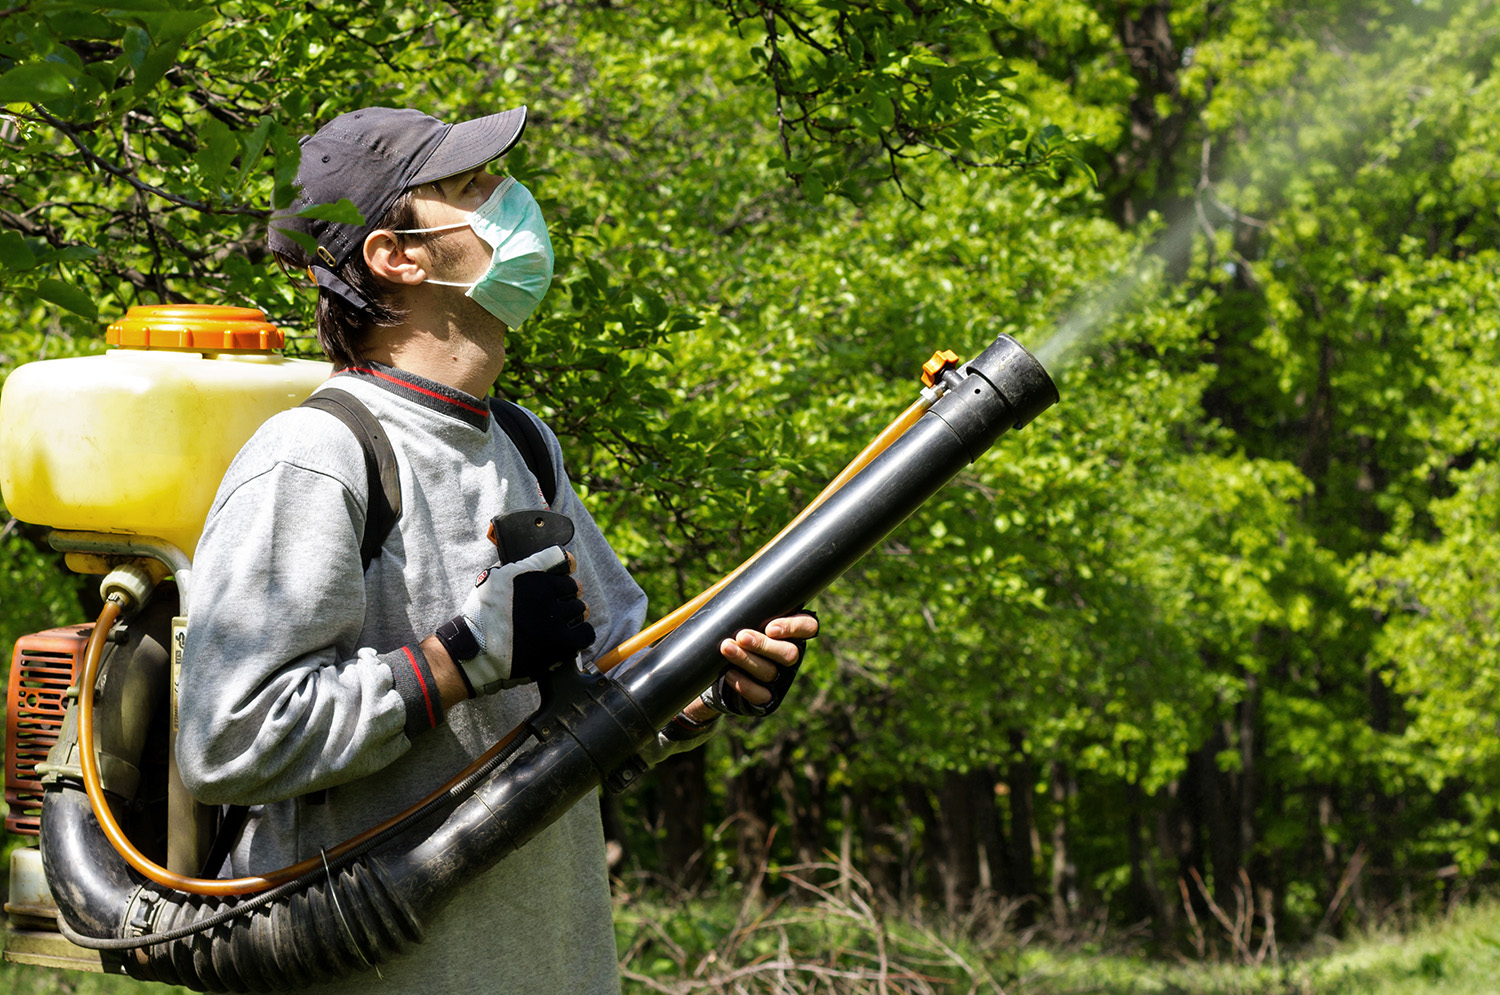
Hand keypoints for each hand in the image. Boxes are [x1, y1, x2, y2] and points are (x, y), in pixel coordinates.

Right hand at [439, 545, 594, 694]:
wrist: (476, 650)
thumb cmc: (482, 614)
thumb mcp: (495, 577)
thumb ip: (523, 567)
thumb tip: (547, 562)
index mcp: (530, 575)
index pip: (564, 560)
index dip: (565, 568)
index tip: (564, 574)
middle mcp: (544, 593)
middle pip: (574, 586)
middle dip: (568, 595)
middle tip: (558, 605)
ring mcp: (554, 618)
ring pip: (581, 609)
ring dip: (574, 614)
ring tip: (562, 621)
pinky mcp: (559, 642)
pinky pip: (586, 633)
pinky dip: (582, 633)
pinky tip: (572, 636)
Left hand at [698, 610, 818, 717]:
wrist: (722, 664)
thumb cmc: (738, 628)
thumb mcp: (747, 610)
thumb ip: (751, 598)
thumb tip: (742, 578)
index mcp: (792, 631)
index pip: (808, 626)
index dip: (793, 628)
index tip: (770, 627)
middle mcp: (790, 654)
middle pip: (789, 653)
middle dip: (763, 645)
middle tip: (741, 636)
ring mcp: (780, 677)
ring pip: (770, 672)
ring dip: (746, 660)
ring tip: (726, 648)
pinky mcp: (766, 697)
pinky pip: (760, 694)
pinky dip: (744, 684)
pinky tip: (729, 674)